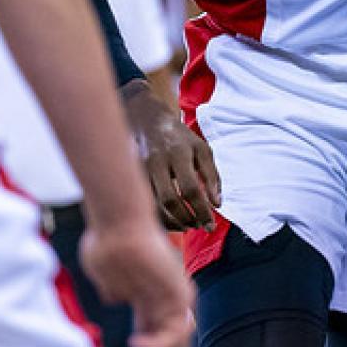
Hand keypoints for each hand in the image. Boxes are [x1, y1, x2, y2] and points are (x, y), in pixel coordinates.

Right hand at [78, 218, 193, 346]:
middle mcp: (170, 300)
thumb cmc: (111, 242)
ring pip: (178, 344)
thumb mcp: (113, 273)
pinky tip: (139, 344)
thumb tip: (116, 298)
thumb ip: (118, 290)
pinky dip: (158, 346)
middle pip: (172, 346)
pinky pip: (174, 332)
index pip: (158, 337)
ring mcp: (176, 298)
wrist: (119, 220)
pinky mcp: (177, 294)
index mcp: (155, 298)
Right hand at [123, 82, 221, 230]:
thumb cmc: (179, 139)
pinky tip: (170, 221)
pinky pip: (142, 203)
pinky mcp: (129, 177)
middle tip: (198, 226)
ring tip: (186, 226)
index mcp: (179, 153)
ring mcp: (139, 169)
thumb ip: (212, 176)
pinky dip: (156, 217)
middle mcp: (157, 161)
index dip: (201, 210)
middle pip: (170, 199)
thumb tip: (218, 205)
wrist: (146, 120)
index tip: (210, 225)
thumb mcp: (202, 150)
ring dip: (171, 221)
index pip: (190, 188)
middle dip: (186, 218)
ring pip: (152, 204)